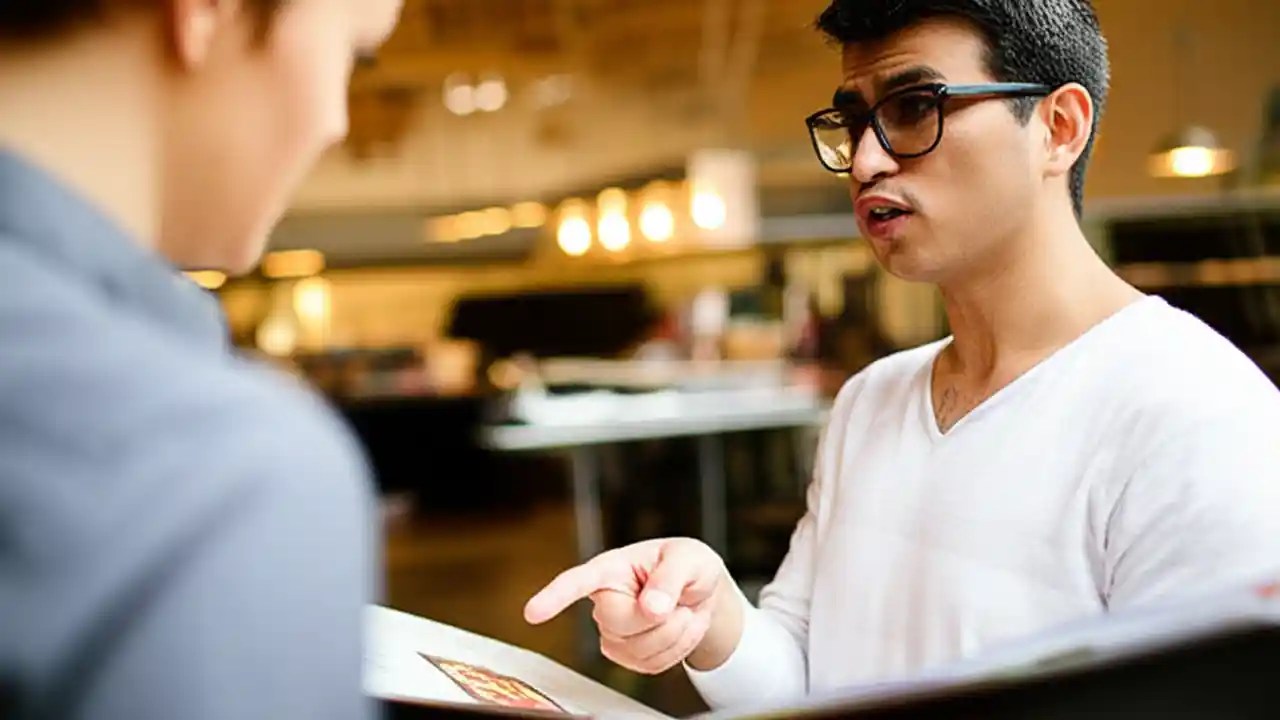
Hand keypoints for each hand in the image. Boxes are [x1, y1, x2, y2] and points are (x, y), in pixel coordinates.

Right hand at [523, 538, 728, 674]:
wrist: (700, 593)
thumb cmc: (688, 566)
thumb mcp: (688, 558)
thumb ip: (670, 578)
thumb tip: (651, 607)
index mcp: (611, 569)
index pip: (578, 582)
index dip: (554, 597)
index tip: (532, 612)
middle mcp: (604, 601)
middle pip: (619, 623)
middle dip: (659, 619)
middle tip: (679, 602)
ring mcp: (613, 631)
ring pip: (638, 649)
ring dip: (674, 634)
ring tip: (682, 610)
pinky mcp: (626, 655)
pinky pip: (651, 665)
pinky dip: (677, 649)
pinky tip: (679, 628)